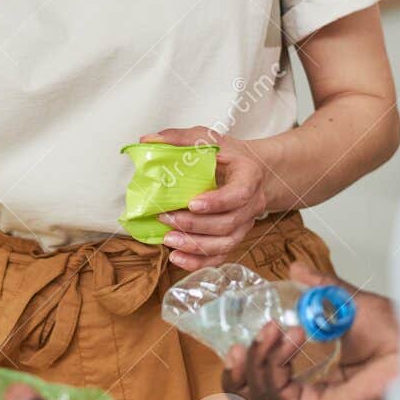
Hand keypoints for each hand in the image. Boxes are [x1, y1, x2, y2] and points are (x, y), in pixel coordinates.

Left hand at [141, 126, 270, 270]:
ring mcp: (245, 224)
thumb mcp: (208, 139)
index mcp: (249, 177)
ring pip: (226, 243)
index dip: (216, 202)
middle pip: (228, 223)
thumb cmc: (228, 155)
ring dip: (196, 246)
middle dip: (195, 225)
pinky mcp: (235, 237)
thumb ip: (179, 138)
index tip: (192, 203)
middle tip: (167, 219)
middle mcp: (252, 204)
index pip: (238, 194)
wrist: (253, 171)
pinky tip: (177, 257)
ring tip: (169, 240)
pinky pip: (221, 256)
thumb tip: (146, 141)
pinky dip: (199, 262)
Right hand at [222, 262, 399, 399]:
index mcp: (318, 390)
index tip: (245, 336)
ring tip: (277, 329)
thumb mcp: (348, 305)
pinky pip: (276, 397)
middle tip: (238, 344)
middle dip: (237, 375)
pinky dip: (273, 363)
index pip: (264, 391)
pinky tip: (292, 336)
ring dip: (258, 359)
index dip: (247, 367)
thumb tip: (295, 270)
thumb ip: (320, 291)